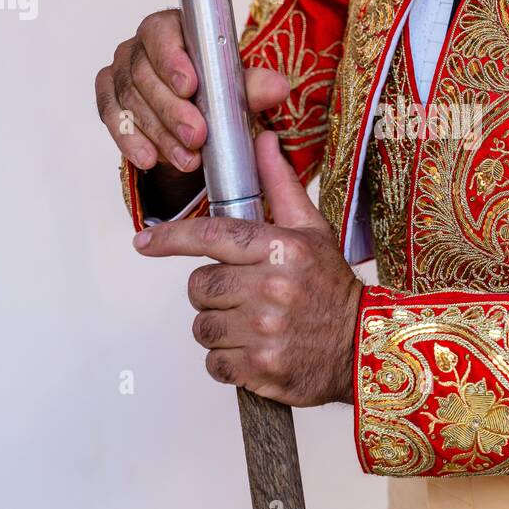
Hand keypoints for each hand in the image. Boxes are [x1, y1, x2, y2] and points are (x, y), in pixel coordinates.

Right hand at [94, 8, 289, 171]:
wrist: (195, 118)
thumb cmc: (216, 90)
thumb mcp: (237, 88)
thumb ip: (252, 86)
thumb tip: (277, 86)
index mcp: (171, 28)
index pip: (161, 33)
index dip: (171, 58)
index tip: (190, 86)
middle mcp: (139, 47)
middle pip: (144, 74)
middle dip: (172, 110)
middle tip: (197, 136)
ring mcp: (120, 73)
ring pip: (130, 101)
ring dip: (159, 133)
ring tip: (188, 159)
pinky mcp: (109, 99)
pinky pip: (112, 119)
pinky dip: (131, 141)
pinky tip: (149, 159)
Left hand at [132, 130, 361, 406]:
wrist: (364, 346)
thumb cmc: (333, 287)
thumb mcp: (312, 230)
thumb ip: (280, 186)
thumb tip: (263, 140)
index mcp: (281, 248)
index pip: (212, 234)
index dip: (171, 239)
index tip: (144, 243)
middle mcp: (271, 287)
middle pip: (199, 285)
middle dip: (211, 291)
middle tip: (241, 294)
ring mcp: (265, 330)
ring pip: (203, 326)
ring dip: (218, 327)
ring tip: (251, 325)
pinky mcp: (260, 367)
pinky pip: (214, 363)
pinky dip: (227, 360)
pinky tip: (253, 351)